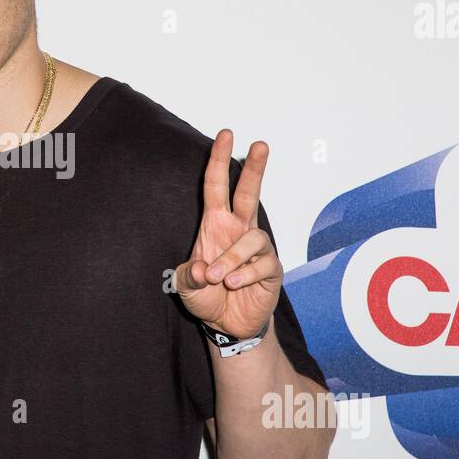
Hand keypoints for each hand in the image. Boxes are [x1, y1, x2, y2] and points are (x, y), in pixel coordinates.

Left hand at [175, 131, 282, 338]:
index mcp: (216, 224)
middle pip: (249, 192)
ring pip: (252, 238)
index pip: (217, 185)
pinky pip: (263, 264)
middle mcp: (238, 230)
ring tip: (219, 278)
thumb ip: (189, 276)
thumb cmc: (207, 296)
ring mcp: (257, 249)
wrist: (226, 324)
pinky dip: (246, 275)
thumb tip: (204, 269)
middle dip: (255, 168)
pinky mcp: (271, 269)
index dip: (220, 160)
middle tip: (260, 144)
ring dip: (232, 259)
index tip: (225, 135)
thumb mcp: (186, 285)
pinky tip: (235, 285)